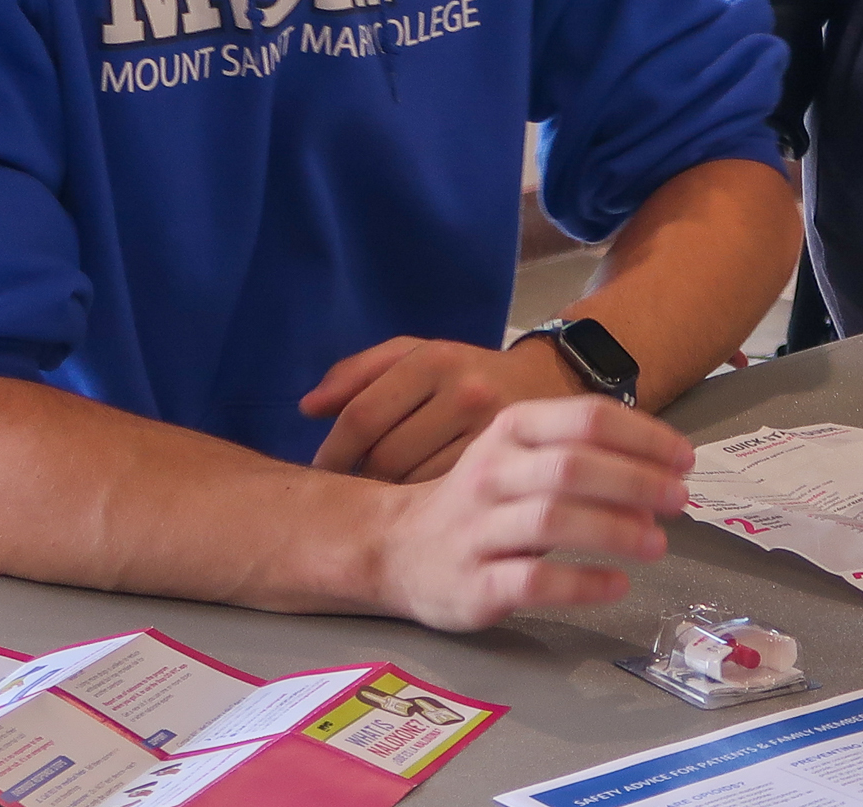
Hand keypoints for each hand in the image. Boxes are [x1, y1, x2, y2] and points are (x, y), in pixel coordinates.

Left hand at [303, 334, 583, 482]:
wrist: (556, 384)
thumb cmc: (468, 372)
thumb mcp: (417, 355)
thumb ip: (358, 374)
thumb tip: (307, 408)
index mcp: (434, 360)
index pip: (363, 415)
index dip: (333, 451)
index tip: (323, 469)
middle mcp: (465, 393)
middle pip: (386, 456)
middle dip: (361, 477)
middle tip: (355, 488)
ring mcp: (493, 433)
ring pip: (414, 484)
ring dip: (391, 497)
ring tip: (388, 498)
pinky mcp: (513, 468)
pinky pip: (447, 500)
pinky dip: (426, 506)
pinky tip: (421, 506)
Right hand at [372, 398, 691, 631]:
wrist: (395, 548)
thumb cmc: (480, 499)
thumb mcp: (520, 454)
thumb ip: (583, 453)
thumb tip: (664, 471)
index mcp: (511, 430)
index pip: (585, 417)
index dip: (643, 436)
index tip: (684, 460)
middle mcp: (492, 473)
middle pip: (572, 466)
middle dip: (636, 480)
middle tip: (680, 501)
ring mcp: (479, 529)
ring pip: (552, 519)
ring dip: (615, 529)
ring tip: (657, 543)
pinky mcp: (473, 585)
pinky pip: (533, 581)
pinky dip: (582, 583)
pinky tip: (616, 584)